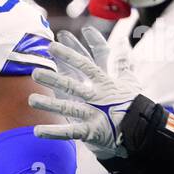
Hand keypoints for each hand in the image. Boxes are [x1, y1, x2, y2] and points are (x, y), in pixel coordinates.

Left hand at [28, 27, 143, 158]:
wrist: (142, 130)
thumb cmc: (132, 104)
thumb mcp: (130, 81)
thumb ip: (122, 62)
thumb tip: (122, 43)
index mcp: (105, 83)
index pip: (86, 63)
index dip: (71, 51)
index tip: (56, 41)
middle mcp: (97, 97)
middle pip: (72, 85)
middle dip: (54, 78)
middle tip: (35, 72)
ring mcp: (93, 114)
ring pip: (68, 107)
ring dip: (49, 104)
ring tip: (31, 100)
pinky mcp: (91, 131)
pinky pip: (70, 132)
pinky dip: (54, 132)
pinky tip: (38, 131)